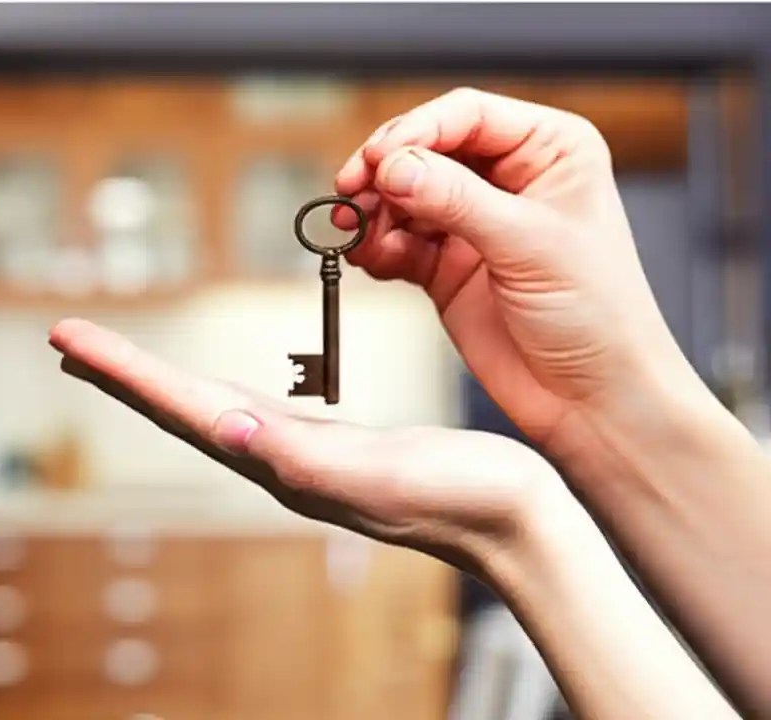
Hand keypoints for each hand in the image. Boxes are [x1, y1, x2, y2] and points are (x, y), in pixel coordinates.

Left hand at [50, 317, 740, 719]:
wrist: (513, 523)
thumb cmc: (458, 495)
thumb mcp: (377, 471)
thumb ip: (298, 453)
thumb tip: (225, 428)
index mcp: (274, 458)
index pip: (176, 406)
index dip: (119, 370)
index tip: (64, 337)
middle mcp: (272, 458)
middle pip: (175, 406)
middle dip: (119, 372)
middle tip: (66, 340)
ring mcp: (297, 454)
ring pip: (205, 406)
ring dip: (155, 381)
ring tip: (116, 359)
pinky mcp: (327, 445)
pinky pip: (250, 407)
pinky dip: (212, 388)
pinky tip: (213, 388)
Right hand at [332, 87, 707, 452]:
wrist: (591, 399)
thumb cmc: (601, 316)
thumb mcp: (530, 244)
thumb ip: (457, 200)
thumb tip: (396, 168)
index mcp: (551, 151)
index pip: (467, 116)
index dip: (416, 131)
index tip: (379, 159)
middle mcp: (510, 180)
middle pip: (424, 151)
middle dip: (384, 172)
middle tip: (352, 192)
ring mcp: (474, 224)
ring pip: (403, 196)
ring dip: (373, 213)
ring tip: (358, 233)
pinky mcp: (447, 266)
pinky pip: (397, 242)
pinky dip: (377, 248)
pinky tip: (374, 258)